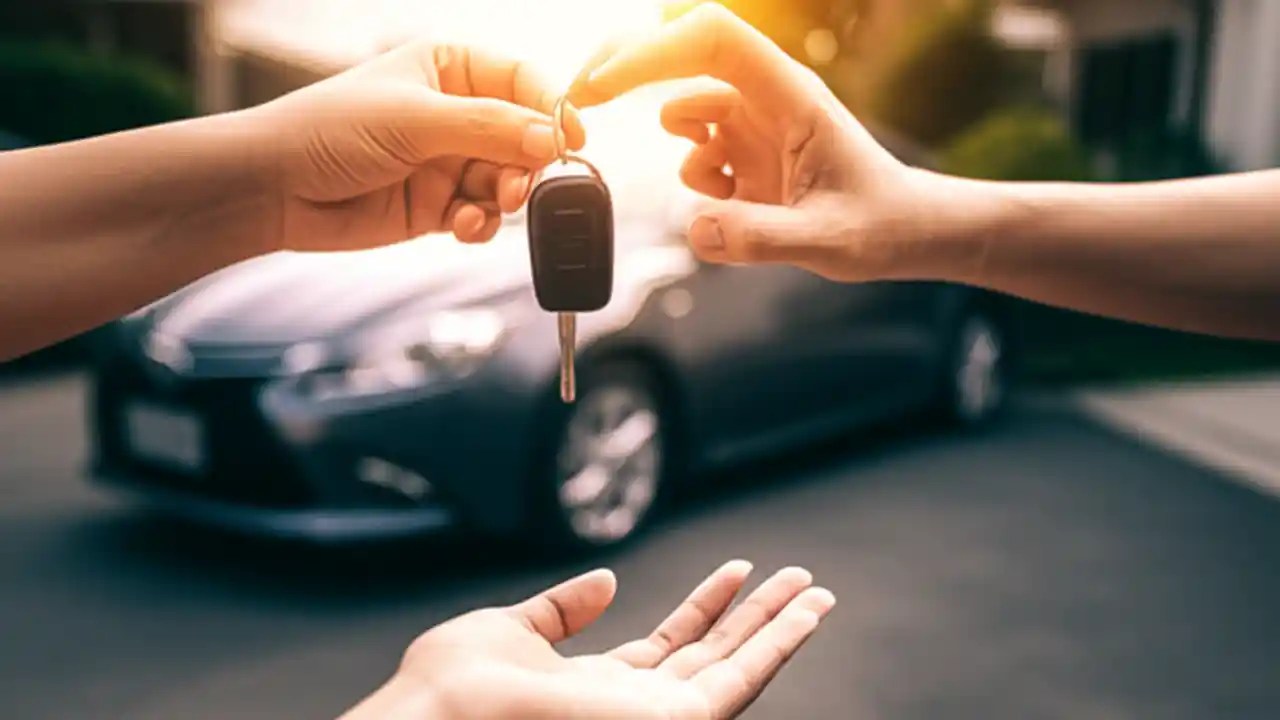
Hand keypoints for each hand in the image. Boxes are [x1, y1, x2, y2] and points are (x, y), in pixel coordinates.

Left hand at [254, 42, 584, 250]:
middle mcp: (455, 112)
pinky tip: (461, 227)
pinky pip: (481, 215)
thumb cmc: (328, 130)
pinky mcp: (437, 205)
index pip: (521, 80)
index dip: (550, 108)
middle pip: (522, 137)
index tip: (570, 139)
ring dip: (504, 198)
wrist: (273, 188)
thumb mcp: (414, 119)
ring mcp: (447, 160)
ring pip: (506, 181)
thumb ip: (488, 128)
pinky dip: (480, 224)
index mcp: (450, 67)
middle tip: (519, 186)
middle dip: (526, 164)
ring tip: (488, 208)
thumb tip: (551, 140)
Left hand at [343, 561, 835, 719]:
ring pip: (738, 669)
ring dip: (780, 628)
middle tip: (795, 580)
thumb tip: (609, 582)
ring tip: (817, 590)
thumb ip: (563, 609)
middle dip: (754, 620)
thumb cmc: (454, 691)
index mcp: (593, 691)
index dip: (704, 608)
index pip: (666, 649)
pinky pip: (743, 680)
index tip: (735, 571)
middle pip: (711, 658)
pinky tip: (807, 612)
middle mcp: (633, 711)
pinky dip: (780, 643)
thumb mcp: (511, 631)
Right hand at [568, 3, 951, 282]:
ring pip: (685, 107)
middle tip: (586, 99)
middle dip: (630, 69)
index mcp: (789, 94)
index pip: (709, 38)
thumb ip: (759, 238)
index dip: (650, 49)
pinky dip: (697, 177)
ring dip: (682, 148)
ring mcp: (757, 120)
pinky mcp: (750, 149)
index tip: (603, 85)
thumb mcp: (826, 242)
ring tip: (723, 190)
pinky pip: (697, 150)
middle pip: (682, 49)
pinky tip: (732, 203)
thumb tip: (694, 229)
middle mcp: (768, 96)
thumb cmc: (882, 225)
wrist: (910, 234)